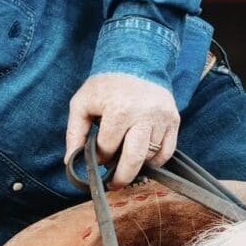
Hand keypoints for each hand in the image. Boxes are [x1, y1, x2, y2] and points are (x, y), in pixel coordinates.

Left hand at [65, 74, 180, 187]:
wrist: (137, 61)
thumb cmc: (106, 85)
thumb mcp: (82, 103)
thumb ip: (75, 133)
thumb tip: (70, 161)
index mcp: (119, 110)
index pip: (108, 148)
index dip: (100, 157)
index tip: (98, 155)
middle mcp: (144, 115)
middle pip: (134, 159)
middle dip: (121, 177)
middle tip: (114, 184)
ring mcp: (161, 118)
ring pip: (150, 157)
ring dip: (137, 165)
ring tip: (126, 160)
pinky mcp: (174, 120)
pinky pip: (167, 152)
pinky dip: (155, 160)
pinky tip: (143, 157)